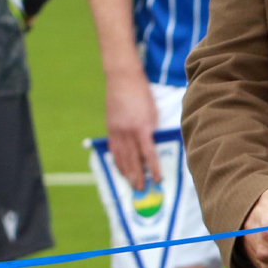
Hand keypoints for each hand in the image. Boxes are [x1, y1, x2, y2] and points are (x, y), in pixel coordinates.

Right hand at [104, 70, 161, 186]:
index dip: (153, 167)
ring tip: (131, 184)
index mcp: (141, 126)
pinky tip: (121, 168)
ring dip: (126, 172)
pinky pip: (113, 148)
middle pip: (132, 158)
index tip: (157, 179)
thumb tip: (152, 148)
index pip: (148, 153)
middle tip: (141, 189)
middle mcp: (126, 131)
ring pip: (120, 156)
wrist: (122, 78)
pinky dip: (117, 160)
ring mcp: (116, 130)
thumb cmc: (142, 94)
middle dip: (137, 175)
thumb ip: (152, 130)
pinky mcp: (110, 128)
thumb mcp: (153, 112)